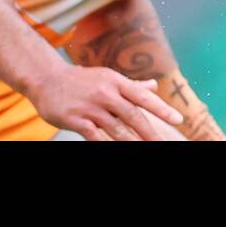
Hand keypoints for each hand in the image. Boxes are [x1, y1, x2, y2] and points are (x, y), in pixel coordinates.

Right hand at [26, 64, 185, 140]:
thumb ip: (131, 85)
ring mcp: (90, 107)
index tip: (178, 119)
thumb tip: (154, 86)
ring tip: (144, 149)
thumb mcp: (108, 77)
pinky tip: (115, 149)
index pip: (143, 96)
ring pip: (116, 129)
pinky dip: (105, 144)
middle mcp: (106, 93)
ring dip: (132, 142)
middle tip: (163, 143)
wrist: (47, 79)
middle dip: (150, 132)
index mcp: (116, 81)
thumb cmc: (82, 80)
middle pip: (133, 115)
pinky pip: (94, 136)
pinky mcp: (75, 120)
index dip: (162, 108)